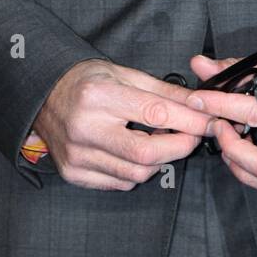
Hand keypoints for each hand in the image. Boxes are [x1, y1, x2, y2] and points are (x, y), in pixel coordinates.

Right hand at [32, 58, 214, 190]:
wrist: (44, 96)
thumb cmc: (87, 81)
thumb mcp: (125, 74)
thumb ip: (164, 91)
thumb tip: (200, 103)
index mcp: (100, 95)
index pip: (155, 114)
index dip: (190, 121)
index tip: (211, 122)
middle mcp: (86, 128)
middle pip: (147, 153)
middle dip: (180, 147)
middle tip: (193, 136)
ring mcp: (77, 155)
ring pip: (137, 172)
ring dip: (160, 161)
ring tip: (162, 141)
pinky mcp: (74, 173)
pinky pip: (120, 182)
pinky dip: (137, 171)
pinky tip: (135, 153)